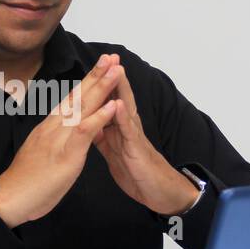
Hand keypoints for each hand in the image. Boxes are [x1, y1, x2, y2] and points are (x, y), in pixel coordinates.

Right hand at [0, 54, 123, 228]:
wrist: (10, 199)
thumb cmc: (26, 182)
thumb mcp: (41, 154)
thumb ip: (51, 141)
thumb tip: (59, 133)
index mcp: (49, 128)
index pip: (70, 100)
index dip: (85, 83)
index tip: (99, 67)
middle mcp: (53, 127)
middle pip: (77, 96)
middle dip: (95, 75)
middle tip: (111, 56)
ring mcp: (59, 139)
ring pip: (82, 107)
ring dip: (101, 86)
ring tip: (115, 69)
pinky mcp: (66, 154)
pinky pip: (84, 131)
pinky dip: (100, 116)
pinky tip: (112, 105)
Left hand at [93, 57, 200, 216]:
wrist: (159, 193)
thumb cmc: (138, 172)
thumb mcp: (115, 152)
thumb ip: (104, 136)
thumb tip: (90, 124)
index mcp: (118, 128)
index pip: (108, 102)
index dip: (100, 85)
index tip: (92, 66)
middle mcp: (127, 127)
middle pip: (118, 97)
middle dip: (112, 77)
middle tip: (107, 56)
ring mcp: (133, 136)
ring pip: (125, 108)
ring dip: (120, 88)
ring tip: (115, 69)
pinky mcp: (136, 150)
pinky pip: (128, 132)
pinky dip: (123, 117)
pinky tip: (118, 104)